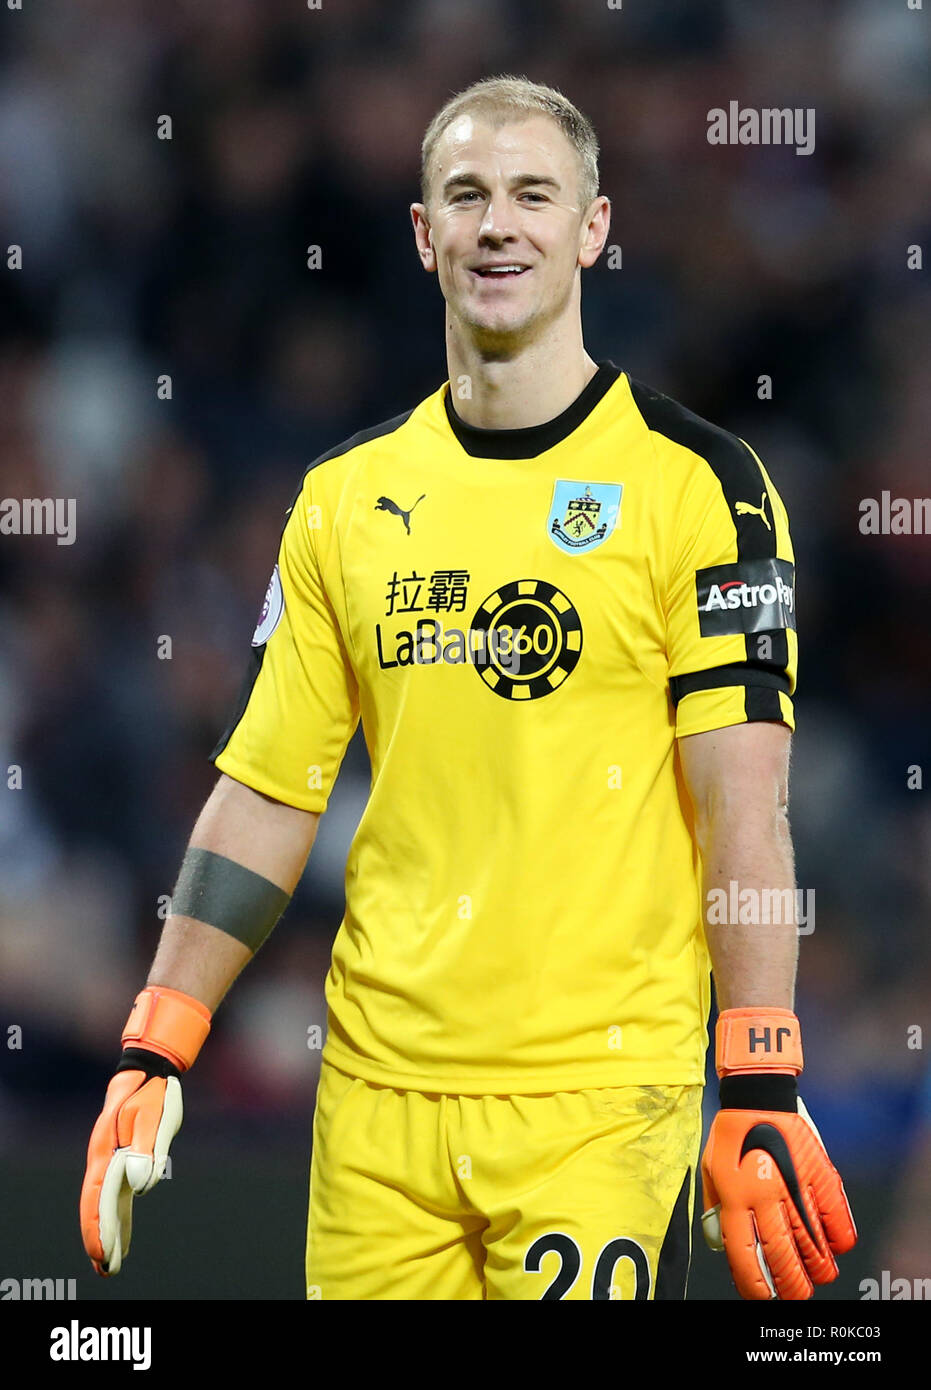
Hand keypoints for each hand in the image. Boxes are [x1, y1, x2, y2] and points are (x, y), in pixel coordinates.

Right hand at [79, 1053, 182, 1275]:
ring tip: (110, 1266)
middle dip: (101, 1239)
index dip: (98, 1227)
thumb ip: (148, 1149)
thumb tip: (141, 1186)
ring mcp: (112, 1160)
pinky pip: (118, 1196)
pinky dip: (121, 1218)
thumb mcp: (155, 1116)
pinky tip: (124, 1239)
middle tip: (105, 1271)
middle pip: (98, 1207)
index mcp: (107, 1150)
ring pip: (107, 1205)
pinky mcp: (125, 1160)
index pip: (98, 1197)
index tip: (101, 1254)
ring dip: (110, 1234)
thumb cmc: (155, 1092)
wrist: (150, 1070)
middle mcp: (105, 1159)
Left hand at [702, 1095, 856, 1299]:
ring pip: (811, 1241)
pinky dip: (839, 1236)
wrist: (758, 1092)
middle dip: (791, 1284)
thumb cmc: (731, 1132)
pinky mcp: (818, 1171)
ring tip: (819, 1277)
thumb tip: (722, 1246)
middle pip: (781, 1255)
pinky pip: (834, 1213)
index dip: (754, 1284)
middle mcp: (764, 1194)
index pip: (744, 1254)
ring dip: (817, 1266)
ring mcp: (793, 1184)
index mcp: (733, 1195)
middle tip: (796, 1295)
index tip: (762, 1297)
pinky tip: (836, 1246)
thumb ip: (714, 1208)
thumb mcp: (710, 1168)